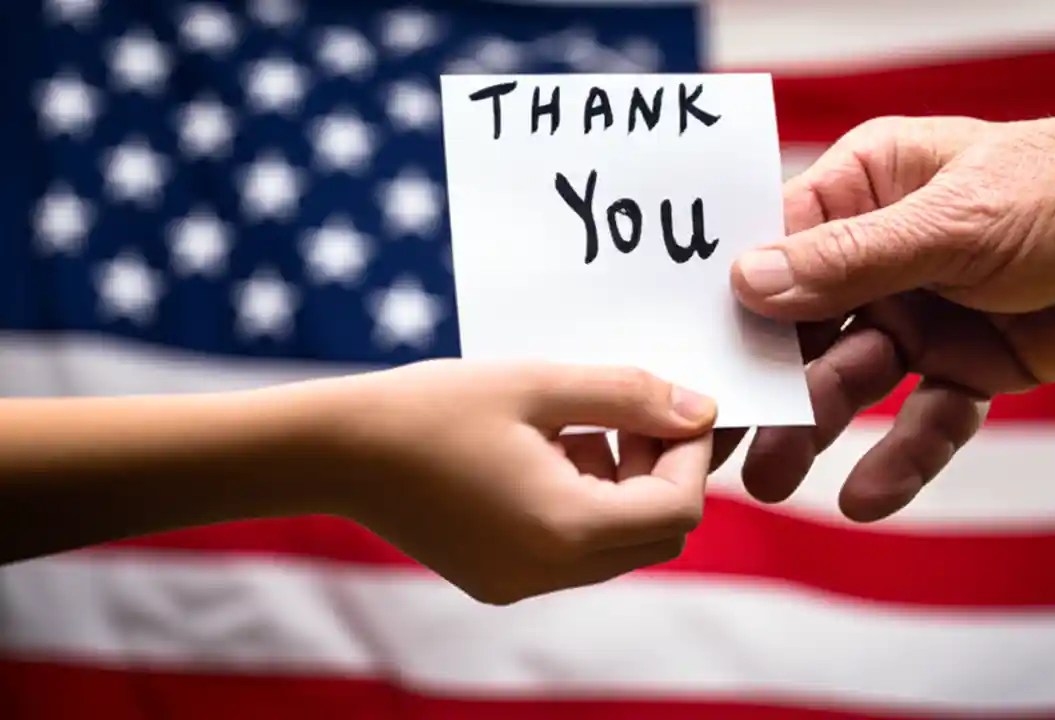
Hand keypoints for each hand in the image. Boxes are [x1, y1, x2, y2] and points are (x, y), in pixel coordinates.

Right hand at [314, 360, 716, 604]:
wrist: (335, 451)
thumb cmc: (431, 408)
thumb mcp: (540, 385)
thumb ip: (629, 395)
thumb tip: (701, 410)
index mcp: (565, 528)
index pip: (679, 507)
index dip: (692, 453)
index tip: (678, 403)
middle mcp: (549, 572)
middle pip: (657, 535)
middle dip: (662, 471)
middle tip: (633, 414)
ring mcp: (522, 583)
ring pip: (618, 544)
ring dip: (624, 486)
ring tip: (579, 426)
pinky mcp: (499, 579)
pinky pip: (574, 550)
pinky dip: (585, 504)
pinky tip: (546, 453)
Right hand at [719, 106, 1054, 520]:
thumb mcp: (951, 222)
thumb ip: (850, 260)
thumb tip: (747, 282)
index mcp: (866, 190)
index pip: (779, 248)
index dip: (735, 303)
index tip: (691, 356)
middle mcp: (882, 254)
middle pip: (806, 325)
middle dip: (769, 383)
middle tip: (721, 441)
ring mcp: (922, 314)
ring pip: (853, 379)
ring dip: (815, 427)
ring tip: (773, 480)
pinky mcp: (965, 367)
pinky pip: (924, 418)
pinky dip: (900, 459)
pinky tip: (866, 500)